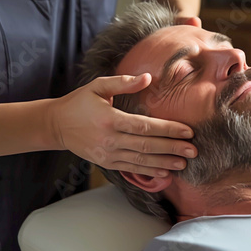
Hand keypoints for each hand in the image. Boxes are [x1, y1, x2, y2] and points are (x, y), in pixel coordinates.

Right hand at [51, 73, 197, 176]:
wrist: (57, 125)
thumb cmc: (79, 102)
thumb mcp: (97, 86)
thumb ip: (123, 83)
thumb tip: (148, 77)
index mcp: (110, 119)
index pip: (144, 126)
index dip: (168, 129)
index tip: (188, 131)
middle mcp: (110, 139)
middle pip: (147, 146)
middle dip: (172, 148)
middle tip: (193, 151)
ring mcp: (108, 154)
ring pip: (141, 160)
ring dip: (164, 163)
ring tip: (184, 164)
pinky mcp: (106, 163)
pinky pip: (131, 169)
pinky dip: (149, 172)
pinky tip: (165, 173)